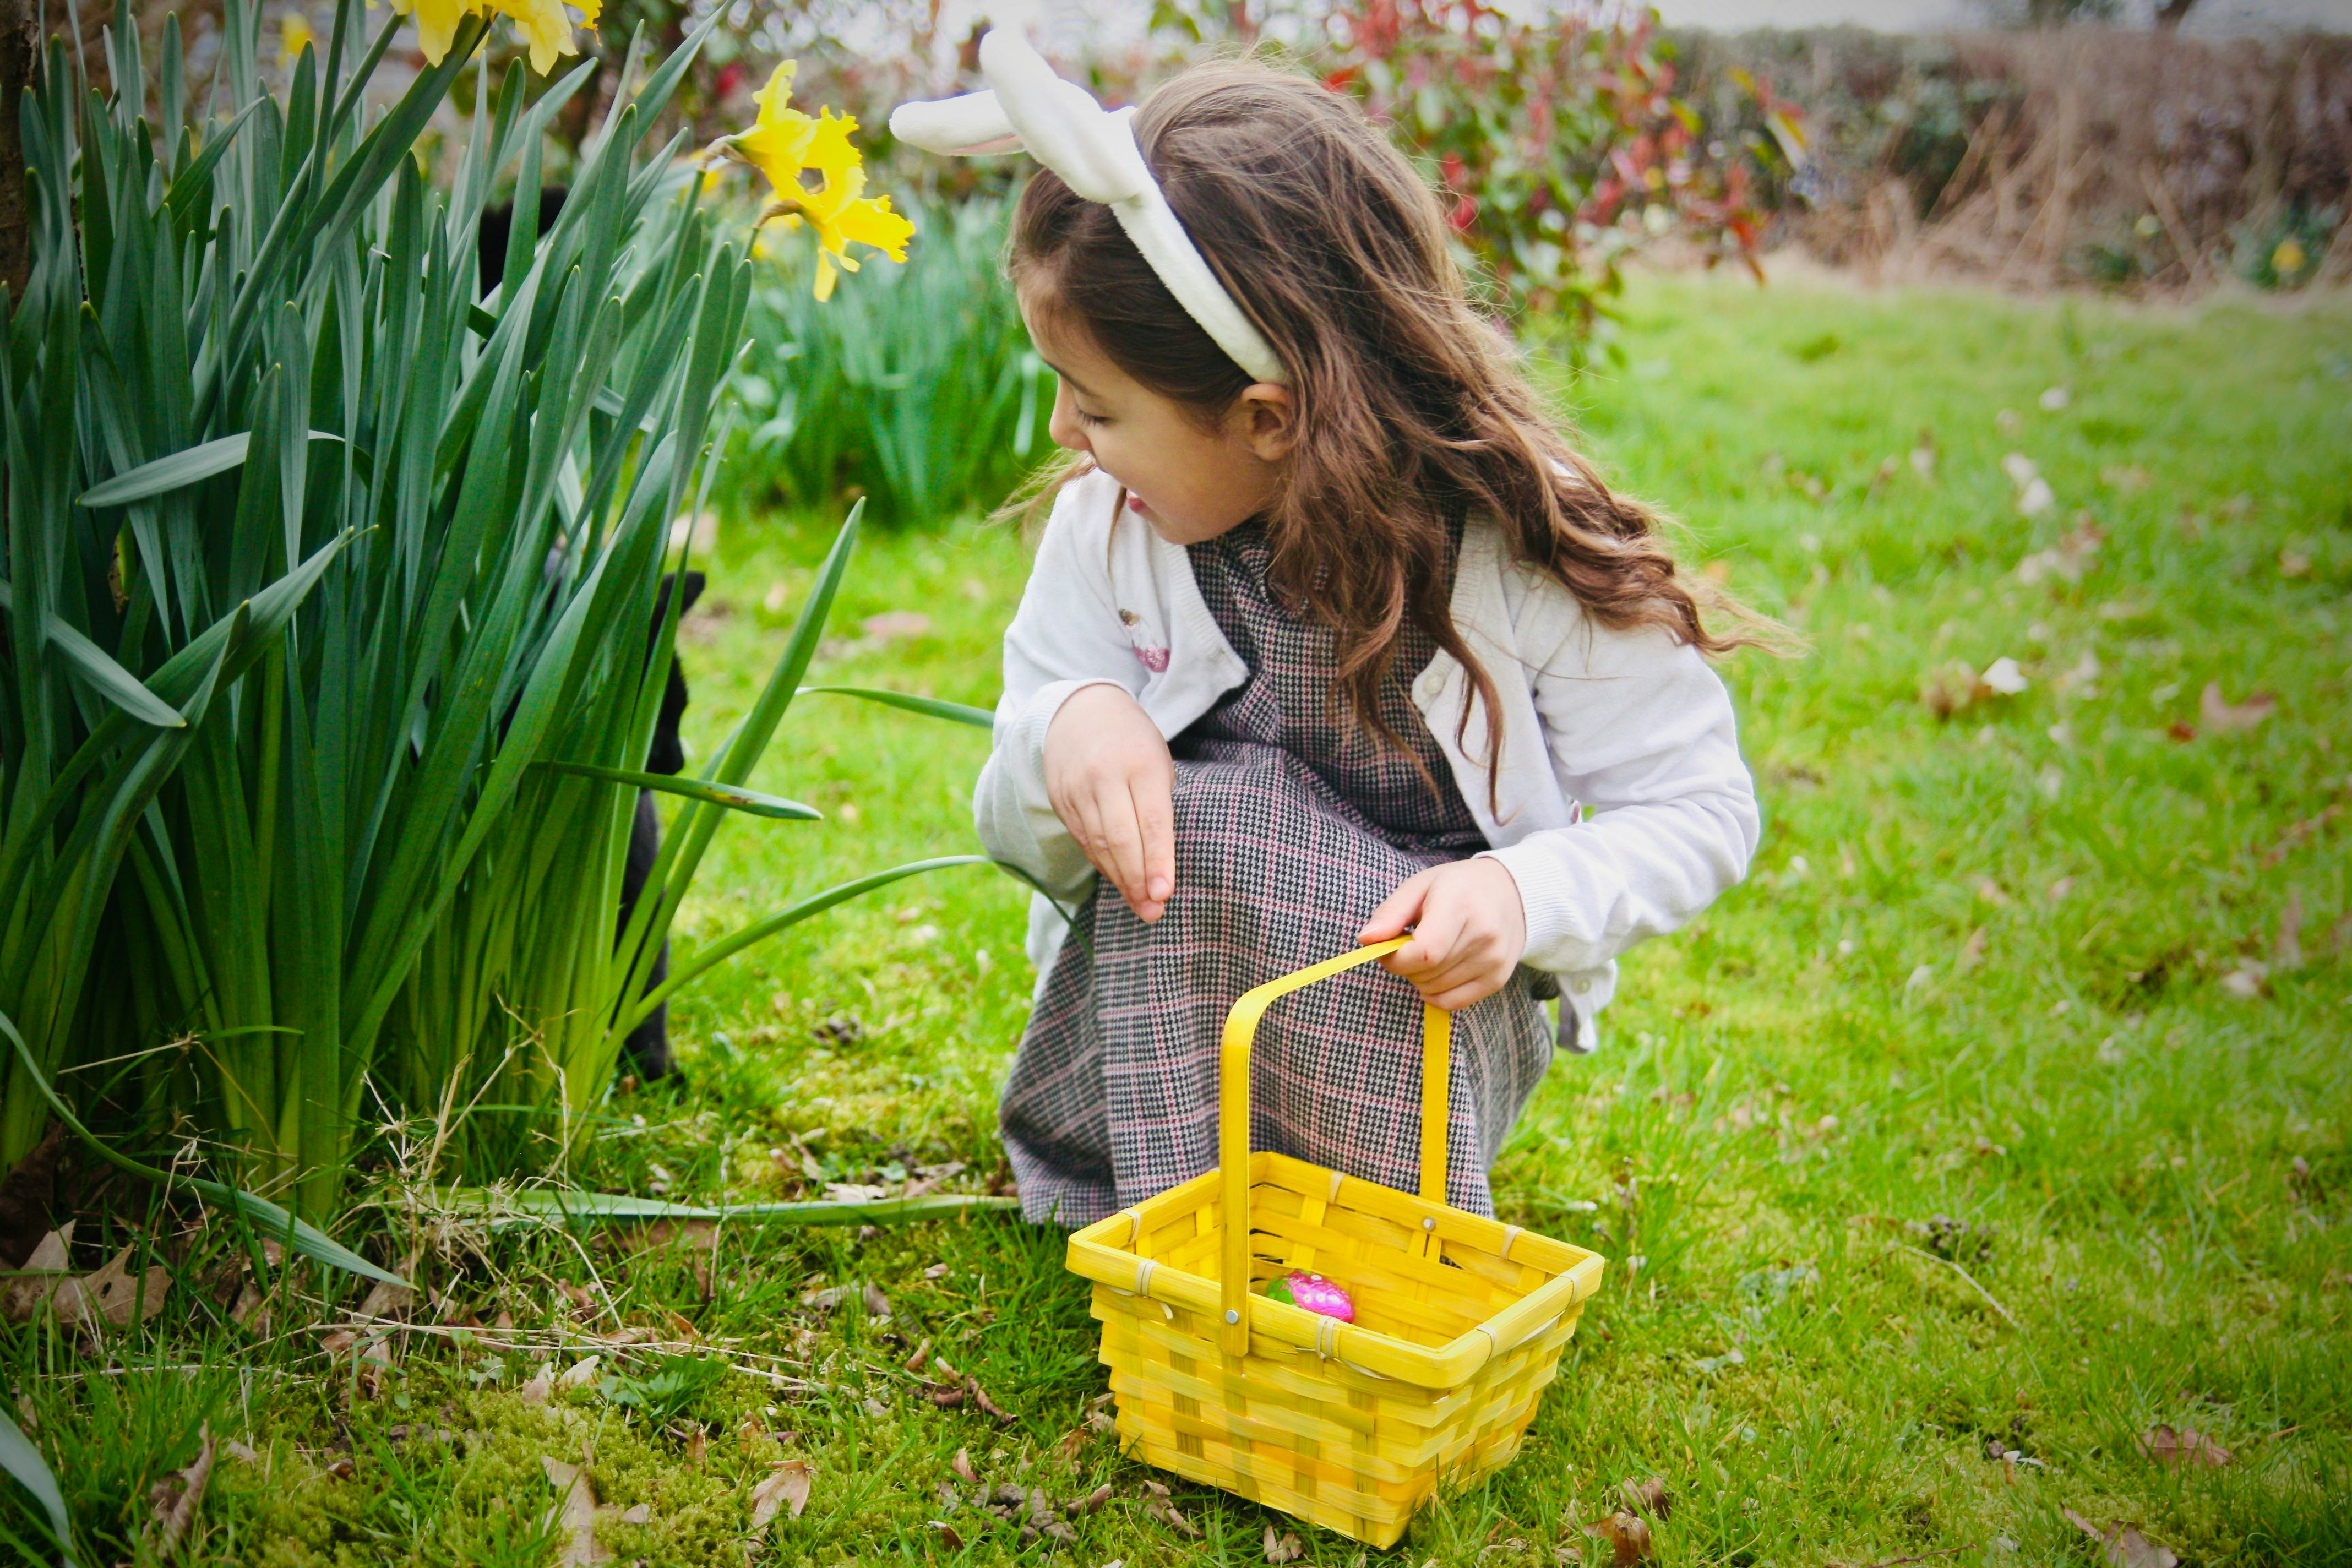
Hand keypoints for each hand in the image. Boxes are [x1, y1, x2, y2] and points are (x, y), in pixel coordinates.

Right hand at [1044, 684, 1174, 921]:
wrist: (1080, 710)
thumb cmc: (1133, 743)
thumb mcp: (1157, 762)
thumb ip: (1159, 807)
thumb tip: (1158, 868)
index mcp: (1140, 764)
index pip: (1151, 821)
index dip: (1157, 860)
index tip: (1164, 893)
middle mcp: (1104, 776)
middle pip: (1120, 839)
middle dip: (1137, 880)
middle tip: (1153, 912)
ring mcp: (1077, 788)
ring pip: (1098, 845)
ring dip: (1120, 880)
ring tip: (1140, 905)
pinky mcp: (1060, 799)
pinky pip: (1083, 840)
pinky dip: (1102, 863)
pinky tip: (1118, 879)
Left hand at [1358, 858, 1527, 1010]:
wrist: (1512, 893)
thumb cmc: (1458, 887)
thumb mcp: (1420, 886)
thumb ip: (1390, 913)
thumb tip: (1365, 940)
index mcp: (1460, 906)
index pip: (1423, 953)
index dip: (1395, 959)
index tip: (1386, 950)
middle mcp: (1483, 936)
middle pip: (1426, 973)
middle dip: (1405, 966)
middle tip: (1409, 945)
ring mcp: (1494, 961)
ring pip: (1435, 991)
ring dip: (1420, 978)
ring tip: (1429, 951)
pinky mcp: (1498, 979)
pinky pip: (1452, 1003)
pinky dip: (1435, 993)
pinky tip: (1438, 970)